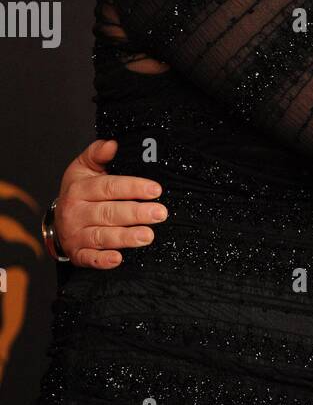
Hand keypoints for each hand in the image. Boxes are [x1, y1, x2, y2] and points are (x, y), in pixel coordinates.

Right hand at [54, 138, 167, 268]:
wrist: (59, 219)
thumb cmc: (79, 191)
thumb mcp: (84, 168)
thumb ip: (97, 154)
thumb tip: (113, 144)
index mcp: (79, 189)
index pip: (108, 187)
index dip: (132, 187)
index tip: (155, 189)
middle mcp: (76, 212)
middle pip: (108, 212)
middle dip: (136, 213)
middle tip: (160, 213)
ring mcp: (76, 234)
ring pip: (102, 236)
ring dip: (125, 237)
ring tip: (148, 236)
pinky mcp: (78, 254)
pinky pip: (90, 258)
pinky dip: (102, 260)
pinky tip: (118, 259)